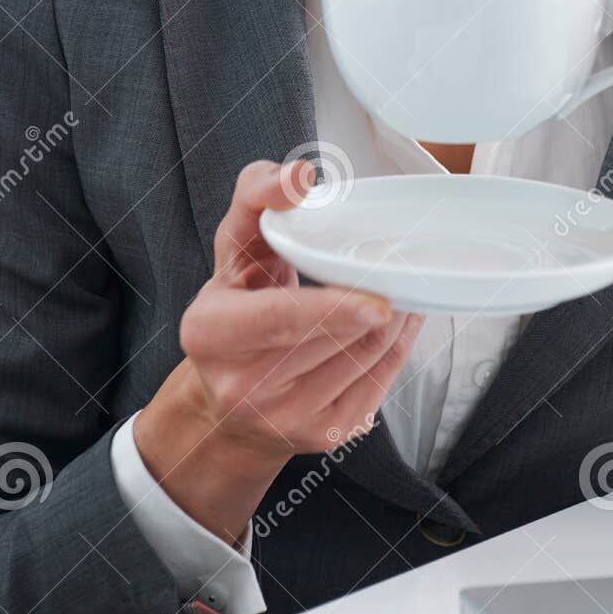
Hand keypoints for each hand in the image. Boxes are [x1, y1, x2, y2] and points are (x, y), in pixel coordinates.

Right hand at [134, 159, 422, 543]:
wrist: (226, 402)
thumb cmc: (236, 307)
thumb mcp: (234, 247)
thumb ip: (257, 197)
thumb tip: (297, 177)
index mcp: (211, 334)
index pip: (279, 320)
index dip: (332, 309)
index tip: (377, 299)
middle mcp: (242, 387)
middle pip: (334, 340)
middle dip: (375, 303)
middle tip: (401, 269)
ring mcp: (285, 419)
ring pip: (364, 359)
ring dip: (394, 320)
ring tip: (398, 286)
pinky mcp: (323, 435)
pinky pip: (378, 382)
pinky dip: (397, 345)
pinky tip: (397, 320)